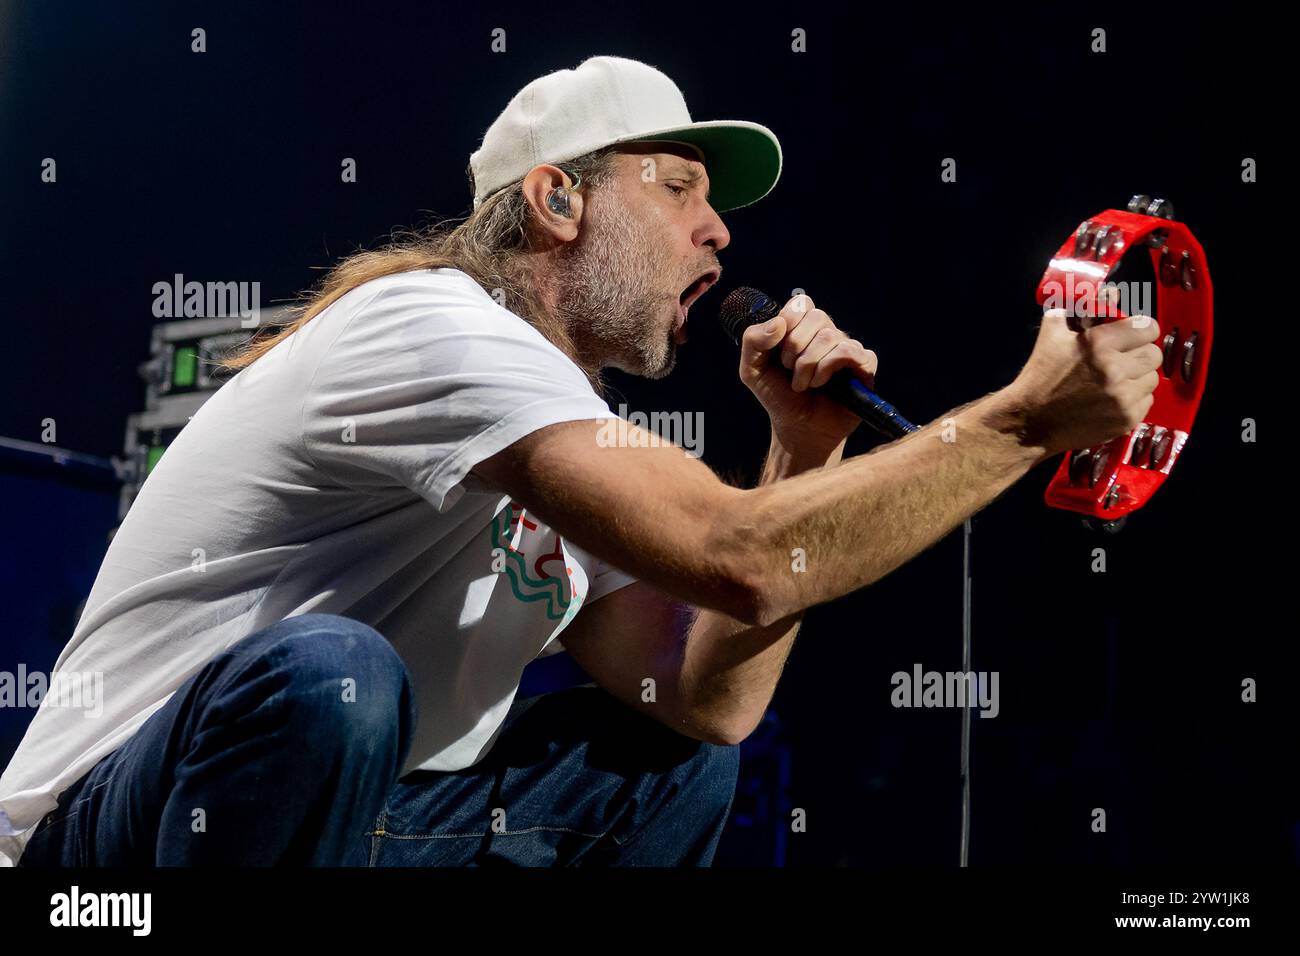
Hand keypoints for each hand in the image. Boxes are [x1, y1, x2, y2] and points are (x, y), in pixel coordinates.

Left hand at [738, 293, 878, 457]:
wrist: (797, 428)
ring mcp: (848, 348)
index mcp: (803, 327)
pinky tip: (821, 384)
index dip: (789, 320)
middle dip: (795, 347)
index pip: (802, 303)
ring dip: (808, 365)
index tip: (778, 347)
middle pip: (817, 317)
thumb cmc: (778, 396)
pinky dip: (828, 368)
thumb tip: (779, 322)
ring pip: (830, 336)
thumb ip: (753, 341)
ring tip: (802, 384)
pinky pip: (849, 351)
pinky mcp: (864, 365)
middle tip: (788, 370)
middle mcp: (828, 333)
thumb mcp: (752, 369)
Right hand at [1009, 308, 1162, 455]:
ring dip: (1137, 378)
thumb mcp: (1052, 333)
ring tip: (1115, 382)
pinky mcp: (1125, 419)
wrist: (1029, 422)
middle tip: (1124, 359)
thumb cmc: (1040, 376)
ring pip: (1152, 379)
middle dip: (1140, 354)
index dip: (1142, 330)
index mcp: (1097, 343)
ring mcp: (1121, 397)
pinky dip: (1134, 400)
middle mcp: (1113, 370)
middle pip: (1154, 354)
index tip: (1134, 335)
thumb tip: (1111, 294)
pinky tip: (1112, 400)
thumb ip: (1081, 308)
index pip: (1148, 328)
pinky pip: (1147, 402)